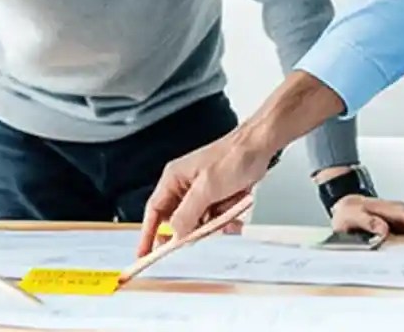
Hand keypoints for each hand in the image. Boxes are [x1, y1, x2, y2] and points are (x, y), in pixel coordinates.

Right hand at [137, 128, 276, 255]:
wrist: (259, 149)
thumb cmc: (232, 158)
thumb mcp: (206, 188)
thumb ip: (188, 213)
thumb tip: (175, 234)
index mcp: (174, 180)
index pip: (154, 212)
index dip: (148, 234)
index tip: (144, 254)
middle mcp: (184, 187)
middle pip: (178, 221)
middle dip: (193, 229)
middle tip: (204, 232)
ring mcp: (202, 193)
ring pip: (200, 223)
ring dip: (215, 224)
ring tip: (227, 213)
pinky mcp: (217, 198)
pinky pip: (216, 220)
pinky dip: (226, 220)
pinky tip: (235, 212)